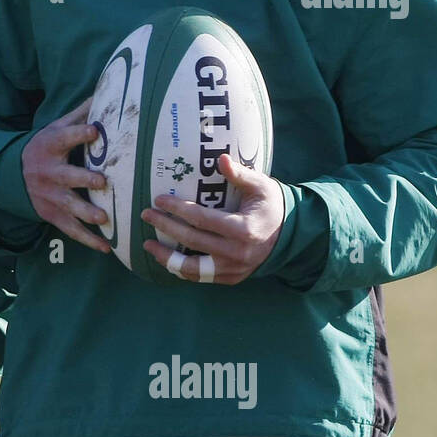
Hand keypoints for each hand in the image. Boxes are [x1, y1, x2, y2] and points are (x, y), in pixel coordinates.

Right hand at [21, 99, 111, 254]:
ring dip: (86, 212)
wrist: (13, 175)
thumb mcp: (55, 127)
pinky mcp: (51, 215)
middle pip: (66, 176)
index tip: (94, 131)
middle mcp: (49, 172)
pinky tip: (106, 247)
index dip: (79, 134)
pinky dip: (88, 239)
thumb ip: (80, 114)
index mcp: (51, 146)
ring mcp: (49, 196)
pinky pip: (70, 229)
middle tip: (102, 181)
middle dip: (84, 179)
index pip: (65, 138)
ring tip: (104, 219)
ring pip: (68, 206)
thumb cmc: (45, 146)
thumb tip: (106, 91)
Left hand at [140, 153, 284, 284]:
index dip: (178, 209)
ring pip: (192, 268)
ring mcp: (233, 269)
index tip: (159, 200)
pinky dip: (181, 268)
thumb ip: (240, 174)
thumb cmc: (271, 205)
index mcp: (244, 230)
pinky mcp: (231, 278)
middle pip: (192, 241)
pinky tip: (167, 258)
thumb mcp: (260, 186)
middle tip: (146, 215)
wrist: (290, 234)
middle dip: (165, 227)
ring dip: (167, 257)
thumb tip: (221, 159)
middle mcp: (237, 253)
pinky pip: (200, 276)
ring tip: (148, 245)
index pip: (202, 219)